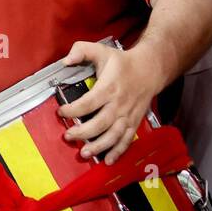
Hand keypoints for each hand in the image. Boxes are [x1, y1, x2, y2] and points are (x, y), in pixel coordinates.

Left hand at [57, 40, 164, 164]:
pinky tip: (108, 160)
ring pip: (113, 135)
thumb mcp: (101, 50)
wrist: (150, 69)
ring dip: (99, 146)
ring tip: (85, 152)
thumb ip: (81, 51)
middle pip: (100, 123)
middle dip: (83, 132)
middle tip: (68, 136)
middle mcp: (119, 104)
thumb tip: (66, 60)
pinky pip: (126, 140)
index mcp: (109, 87)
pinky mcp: (134, 122)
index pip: (89, 102)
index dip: (74, 110)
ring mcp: (127, 115)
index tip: (61, 111)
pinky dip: (118, 151)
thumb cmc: (123, 62)